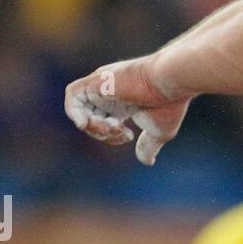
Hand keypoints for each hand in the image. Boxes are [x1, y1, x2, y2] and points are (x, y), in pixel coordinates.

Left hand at [64, 56, 191, 165]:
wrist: (169, 81)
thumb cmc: (169, 104)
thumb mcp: (159, 132)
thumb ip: (148, 146)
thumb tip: (148, 162)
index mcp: (125, 102)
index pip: (106, 122)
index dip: (112, 136)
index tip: (129, 136)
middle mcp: (111, 93)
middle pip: (92, 119)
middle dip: (103, 134)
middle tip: (122, 131)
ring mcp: (103, 85)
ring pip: (82, 110)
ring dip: (93, 126)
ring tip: (111, 126)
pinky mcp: (96, 81)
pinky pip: (73, 95)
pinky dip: (75, 111)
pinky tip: (87, 123)